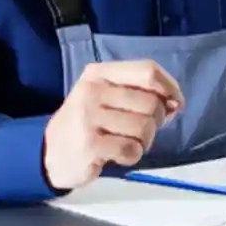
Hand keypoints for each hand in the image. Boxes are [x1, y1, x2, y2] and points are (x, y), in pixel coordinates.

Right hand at [42, 60, 185, 190]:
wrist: (49, 153)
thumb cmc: (86, 123)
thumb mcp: (106, 97)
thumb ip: (140, 94)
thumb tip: (176, 103)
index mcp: (100, 73)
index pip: (147, 70)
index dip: (169, 87)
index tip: (175, 103)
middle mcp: (93, 90)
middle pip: (151, 102)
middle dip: (155, 122)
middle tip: (139, 131)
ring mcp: (89, 117)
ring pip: (144, 128)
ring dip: (143, 142)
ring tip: (125, 142)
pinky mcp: (90, 144)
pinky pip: (132, 149)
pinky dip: (131, 156)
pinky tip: (116, 154)